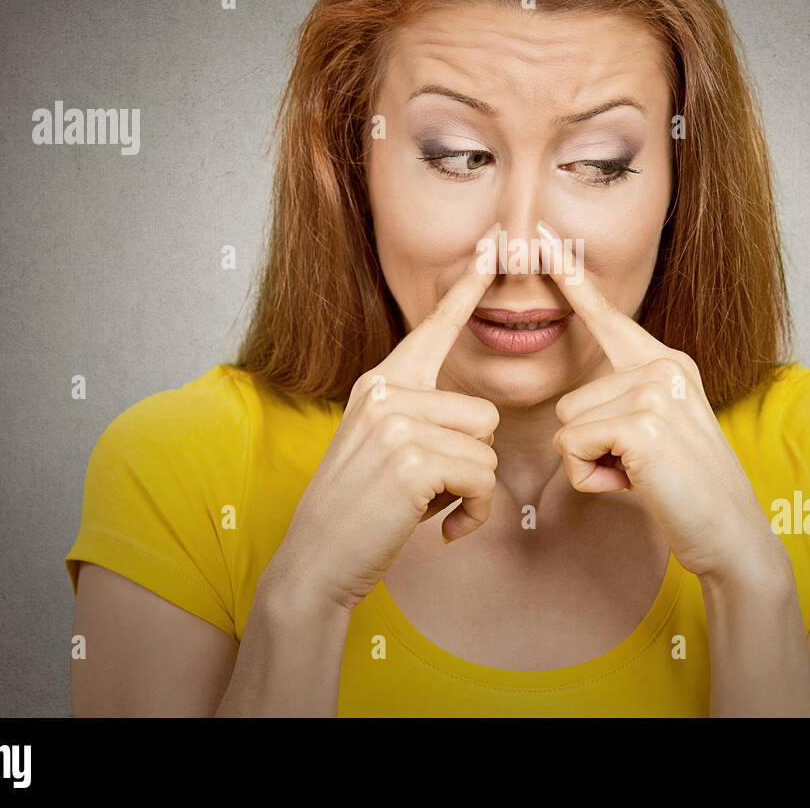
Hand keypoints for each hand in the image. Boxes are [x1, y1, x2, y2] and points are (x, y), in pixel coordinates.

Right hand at [261, 223, 502, 615]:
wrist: (316, 561)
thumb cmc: (359, 511)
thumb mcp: (381, 448)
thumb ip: (418, 418)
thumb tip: (479, 423)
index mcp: (380, 383)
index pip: (432, 329)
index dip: (467, 290)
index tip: (492, 247)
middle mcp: (385, 391)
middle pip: (484, 414)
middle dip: (473, 462)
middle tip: (432, 492)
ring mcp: (396, 422)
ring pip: (487, 448)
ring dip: (472, 491)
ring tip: (430, 508)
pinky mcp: (412, 459)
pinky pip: (482, 479)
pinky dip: (473, 513)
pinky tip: (441, 529)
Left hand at [539, 221, 791, 588]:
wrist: (730, 533)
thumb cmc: (686, 492)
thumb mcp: (659, 433)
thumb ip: (626, 405)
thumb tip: (574, 409)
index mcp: (667, 363)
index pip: (608, 316)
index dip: (571, 278)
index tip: (543, 239)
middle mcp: (663, 367)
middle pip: (571, 399)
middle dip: (590, 446)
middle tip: (640, 467)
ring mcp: (655, 391)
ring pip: (567, 425)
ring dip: (592, 464)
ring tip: (641, 475)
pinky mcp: (642, 422)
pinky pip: (572, 447)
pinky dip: (593, 478)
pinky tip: (635, 484)